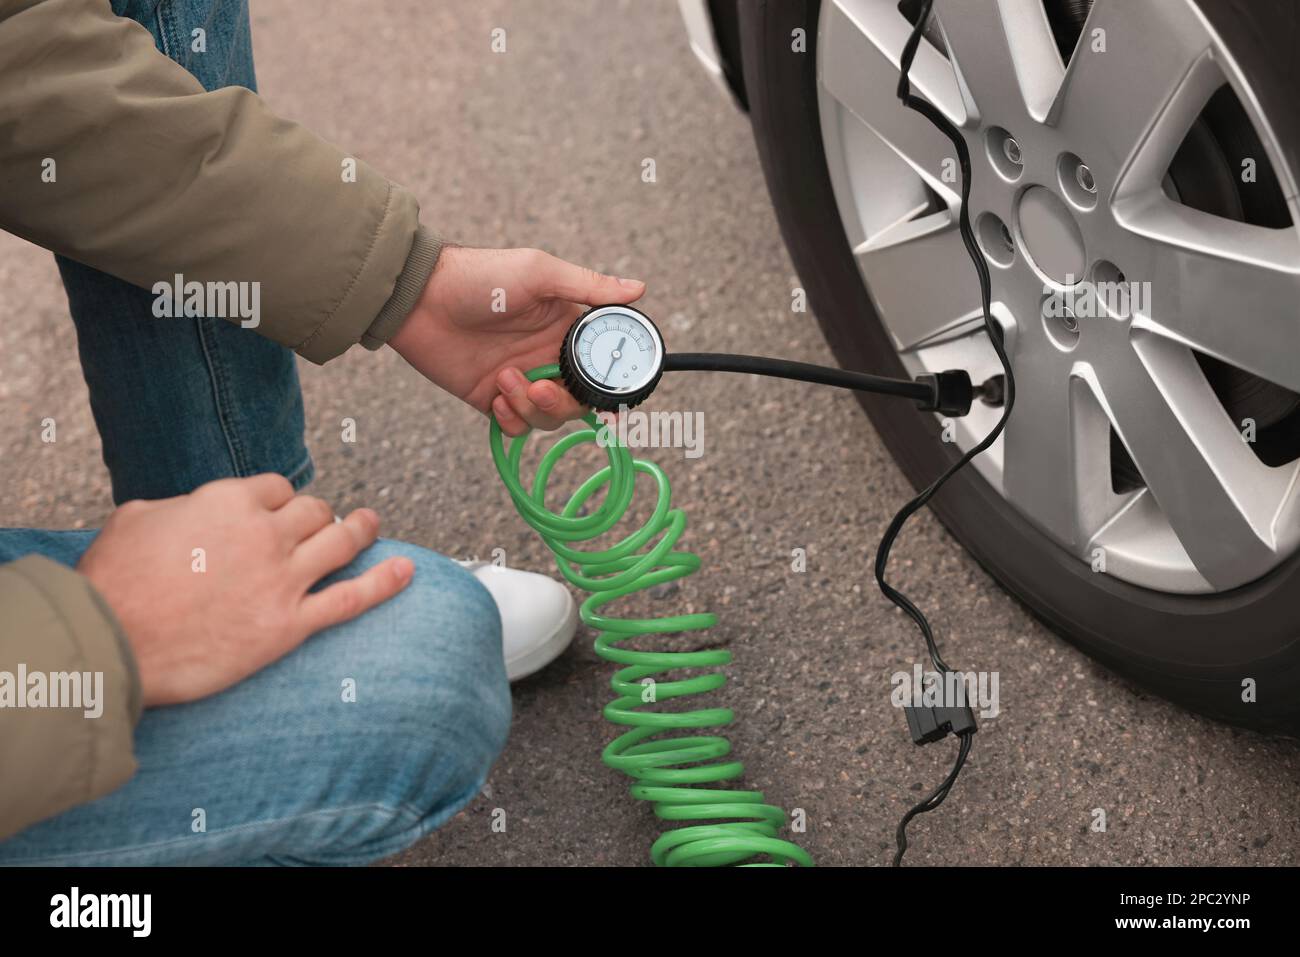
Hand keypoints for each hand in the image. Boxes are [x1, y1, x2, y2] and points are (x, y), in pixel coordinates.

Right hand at [76, 475, 412, 706]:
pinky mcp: (289, 625)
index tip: (277, 512)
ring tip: (370, 526)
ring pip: (339, 543)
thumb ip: (176, 507)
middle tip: (320, 525)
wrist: (109, 644)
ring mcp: (282, 579)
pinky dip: (384, 582)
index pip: (277, 489)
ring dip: (361, 531)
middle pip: (315, 512)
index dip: (280, 501)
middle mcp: (265, 533)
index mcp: (228, 500)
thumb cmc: (112, 582)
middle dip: (319, 516)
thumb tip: (189, 511)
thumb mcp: (136, 519)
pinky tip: (406, 570)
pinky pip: (351, 598)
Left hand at [388, 246, 645, 435]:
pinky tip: (494, 396)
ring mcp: (520, 379)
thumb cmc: (480, 277)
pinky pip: (516, 426)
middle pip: (577, 401)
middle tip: (538, 388)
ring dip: (530, 408)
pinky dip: (511, 419)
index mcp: (565, 328)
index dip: (608, 384)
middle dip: (562, 403)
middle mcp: (547, 357)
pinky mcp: (492, 398)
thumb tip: (639, 288)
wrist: (419, 299)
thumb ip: (589, 286)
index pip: (600, 365)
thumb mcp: (539, 273)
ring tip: (504, 380)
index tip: (611, 399)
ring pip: (548, 417)